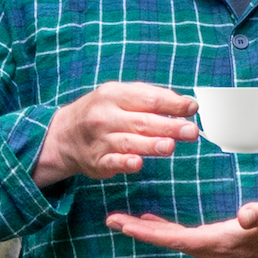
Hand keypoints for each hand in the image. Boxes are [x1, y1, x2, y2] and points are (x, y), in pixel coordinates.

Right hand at [33, 81, 198, 186]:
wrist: (64, 135)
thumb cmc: (104, 112)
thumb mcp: (120, 95)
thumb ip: (150, 97)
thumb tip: (185, 104)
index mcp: (115, 94)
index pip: (149, 98)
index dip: (173, 103)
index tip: (193, 108)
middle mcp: (106, 116)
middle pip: (142, 121)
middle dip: (169, 126)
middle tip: (192, 131)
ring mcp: (101, 140)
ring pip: (129, 142)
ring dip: (151, 145)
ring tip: (170, 146)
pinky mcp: (97, 161)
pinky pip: (112, 162)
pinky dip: (125, 162)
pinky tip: (138, 163)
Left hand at [106, 196, 257, 257]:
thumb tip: (245, 215)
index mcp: (220, 242)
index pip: (175, 239)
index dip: (146, 232)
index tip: (122, 224)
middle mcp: (213, 251)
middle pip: (168, 242)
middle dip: (139, 231)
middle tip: (112, 220)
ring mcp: (216, 251)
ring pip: (175, 242)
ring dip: (151, 232)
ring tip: (127, 221)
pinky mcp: (221, 248)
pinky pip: (185, 241)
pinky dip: (167, 232)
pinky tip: (158, 223)